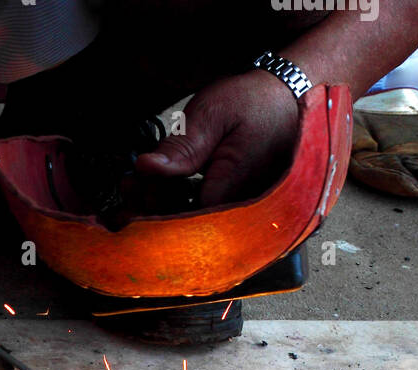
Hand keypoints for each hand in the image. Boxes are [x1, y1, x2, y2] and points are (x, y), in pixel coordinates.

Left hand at [136, 70, 299, 205]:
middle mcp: (242, 207)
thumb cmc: (255, 101)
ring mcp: (241, 209)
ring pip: (193, 220)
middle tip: (129, 182)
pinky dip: (178, 200)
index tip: (132, 183)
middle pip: (187, 225)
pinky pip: (203, 213)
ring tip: (138, 179)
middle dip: (152, 206)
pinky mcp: (236, 205)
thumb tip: (146, 167)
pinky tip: (160, 182)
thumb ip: (182, 146)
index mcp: (236, 186)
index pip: (185, 217)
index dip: (154, 206)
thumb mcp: (213, 113)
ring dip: (162, 203)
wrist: (288, 97)